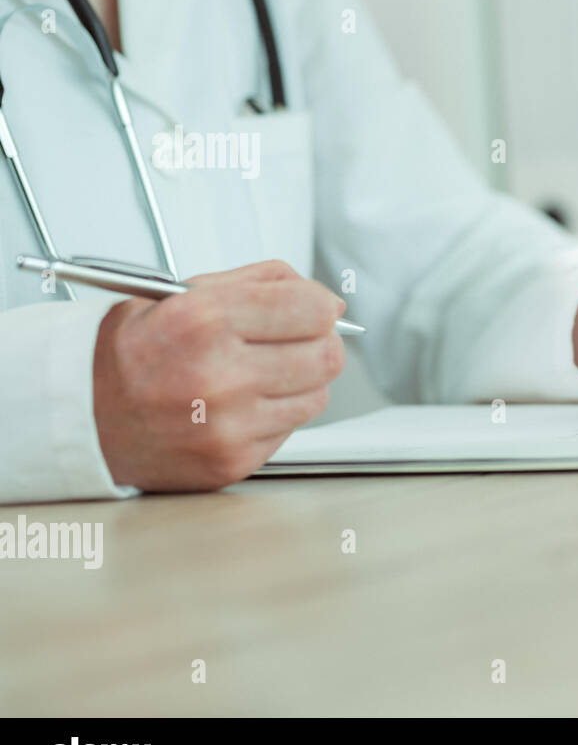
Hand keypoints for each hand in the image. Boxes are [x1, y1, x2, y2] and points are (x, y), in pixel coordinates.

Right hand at [92, 260, 347, 489]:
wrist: (83, 414)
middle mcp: (218, 376)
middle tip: (297, 340)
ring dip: (301, 381)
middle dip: (319, 342)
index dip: (320, 305)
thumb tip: (326, 298)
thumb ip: (259, 283)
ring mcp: (227, 425)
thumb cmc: (134, 351)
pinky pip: (290, 430)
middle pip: (326, 356)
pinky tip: (242, 404)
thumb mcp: (183, 294)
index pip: (311, 310)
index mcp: (204, 322)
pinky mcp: (232, 461)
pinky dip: (277, 414)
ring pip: (317, 396)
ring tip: (262, 372)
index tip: (316, 308)